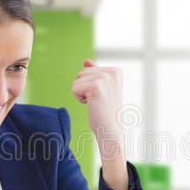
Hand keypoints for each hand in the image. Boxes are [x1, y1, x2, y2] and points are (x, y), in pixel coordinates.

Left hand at [72, 61, 128, 189]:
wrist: (110, 129)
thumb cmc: (105, 111)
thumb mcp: (101, 88)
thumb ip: (94, 73)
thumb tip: (86, 61)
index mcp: (116, 70)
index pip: (88, 69)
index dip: (90, 85)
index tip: (102, 96)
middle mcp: (112, 72)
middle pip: (81, 73)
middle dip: (85, 88)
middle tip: (98, 100)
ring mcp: (105, 78)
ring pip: (76, 80)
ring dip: (82, 94)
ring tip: (96, 102)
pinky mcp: (95, 86)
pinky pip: (74, 88)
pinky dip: (79, 99)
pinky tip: (92, 105)